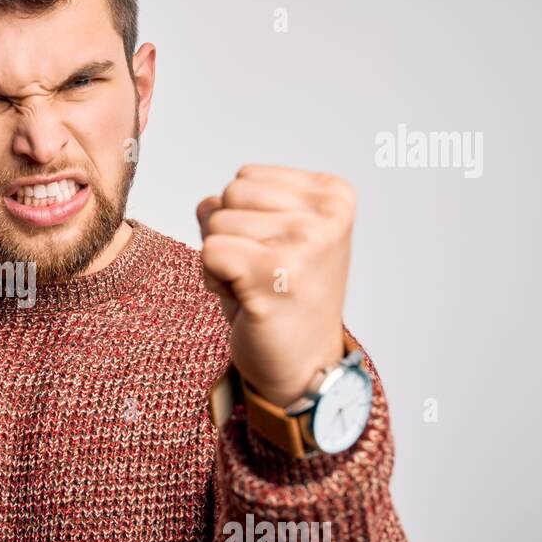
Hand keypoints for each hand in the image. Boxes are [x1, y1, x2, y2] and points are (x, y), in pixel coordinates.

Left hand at [197, 164, 352, 406]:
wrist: (302, 365)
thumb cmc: (283, 298)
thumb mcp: (273, 235)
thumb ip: (241, 204)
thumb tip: (206, 203)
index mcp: (334, 195)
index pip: (246, 177)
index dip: (243, 218)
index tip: (273, 255)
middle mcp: (327, 214)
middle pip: (230, 194)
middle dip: (229, 235)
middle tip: (259, 274)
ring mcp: (305, 242)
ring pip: (216, 220)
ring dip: (221, 259)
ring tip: (254, 287)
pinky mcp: (275, 272)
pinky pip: (208, 251)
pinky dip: (212, 278)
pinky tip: (243, 299)